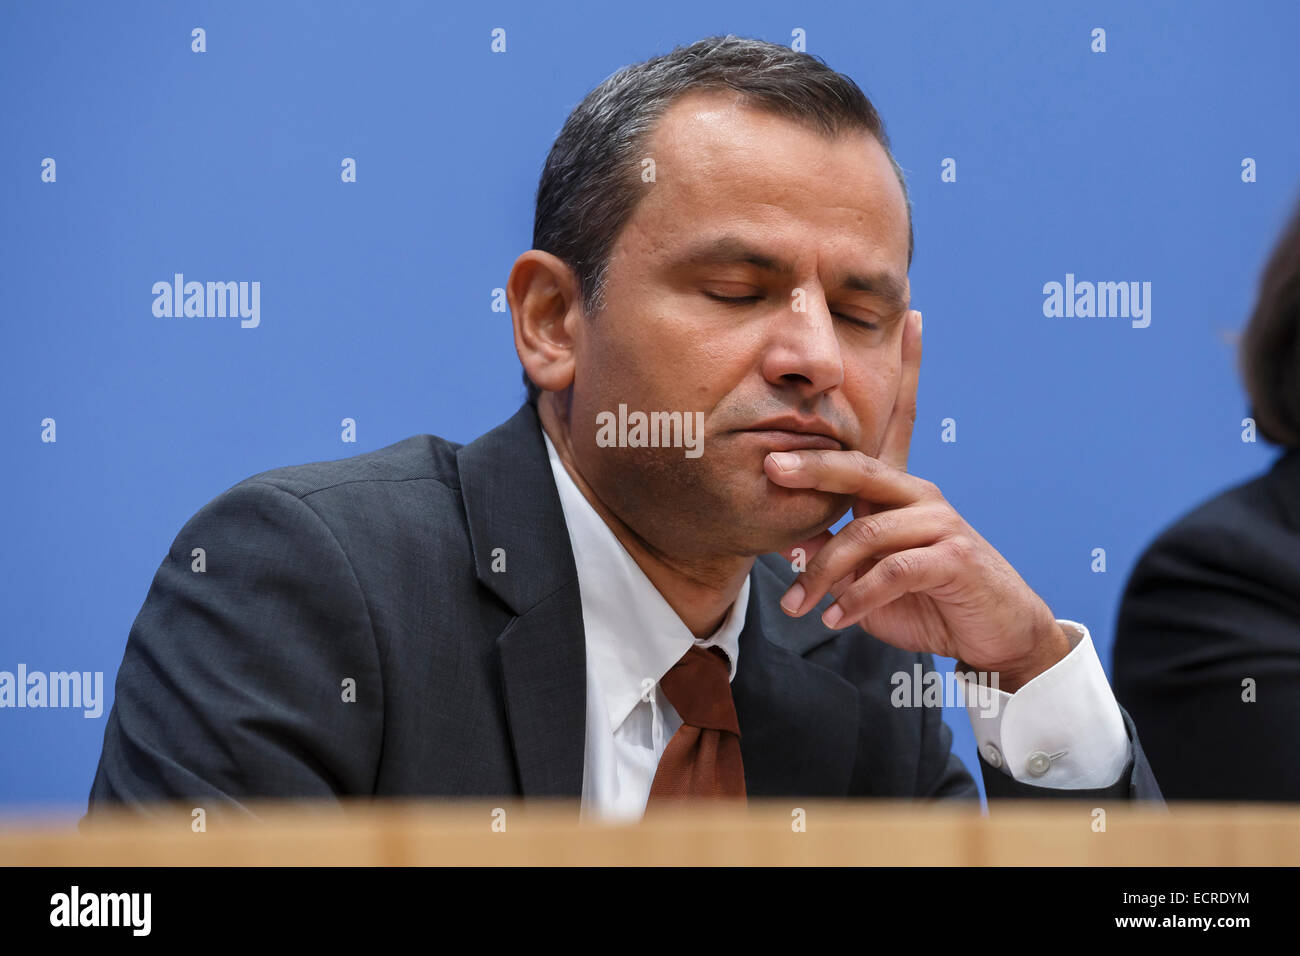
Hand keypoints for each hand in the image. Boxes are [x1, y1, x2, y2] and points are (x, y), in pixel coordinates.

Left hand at [765, 310, 1069, 692]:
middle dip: (812, 465)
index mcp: (901, 490)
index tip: (913, 318)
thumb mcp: (869, 576)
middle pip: (859, 468)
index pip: (901, 418)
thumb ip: (835, 554)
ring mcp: (940, 522)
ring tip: (798, 604)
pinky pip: (890, 572)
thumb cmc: (928, 600)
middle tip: (770, 465)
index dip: (908, 368)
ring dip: (823, 573)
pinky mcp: (952, 558)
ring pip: (865, 533)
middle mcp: (921, 495)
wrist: (994, 635)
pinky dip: (857, 598)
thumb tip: (788, 541)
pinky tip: (837, 617)